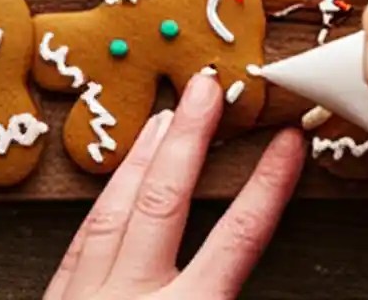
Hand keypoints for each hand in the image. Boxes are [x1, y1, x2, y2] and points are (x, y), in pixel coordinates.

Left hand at [45, 74, 304, 299]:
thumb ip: (223, 296)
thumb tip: (246, 263)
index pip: (236, 238)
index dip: (266, 186)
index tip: (288, 142)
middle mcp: (132, 296)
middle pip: (166, 201)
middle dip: (191, 138)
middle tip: (207, 88)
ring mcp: (87, 298)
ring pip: (115, 211)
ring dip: (143, 159)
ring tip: (164, 118)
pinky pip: (80, 242)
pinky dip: (101, 205)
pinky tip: (113, 185)